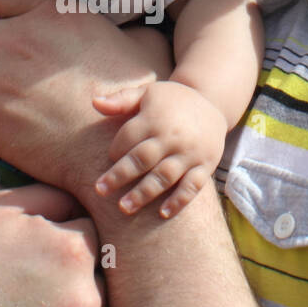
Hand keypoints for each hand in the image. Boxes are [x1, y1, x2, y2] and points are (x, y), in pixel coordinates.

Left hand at [92, 80, 227, 218]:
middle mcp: (172, 137)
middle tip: (100, 190)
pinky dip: (179, 200)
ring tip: (124, 208)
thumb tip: (94, 102)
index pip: (128, 137)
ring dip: (143, 193)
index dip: (114, 150)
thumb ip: (121, 100)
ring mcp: (190, 153)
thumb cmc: (171, 101)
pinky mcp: (205, 165)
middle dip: (120, 175)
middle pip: (142, 159)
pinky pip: (192, 185)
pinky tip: (163, 213)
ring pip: (164, 176)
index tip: (108, 159)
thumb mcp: (148, 93)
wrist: (213, 103)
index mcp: (155, 118)